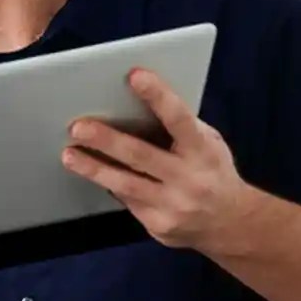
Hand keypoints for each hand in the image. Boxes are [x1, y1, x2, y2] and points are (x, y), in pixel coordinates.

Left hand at [60, 67, 253, 254]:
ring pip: (126, 184)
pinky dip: (107, 184)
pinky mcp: (159, 225)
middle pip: (142, 156)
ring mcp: (174, 205)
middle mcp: (190, 179)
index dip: (158, 96)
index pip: (180, 119)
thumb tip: (135, 102)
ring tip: (68, 155)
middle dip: (107, 140)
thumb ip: (180, 127)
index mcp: (204, 151)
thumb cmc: (212, 171)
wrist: (231, 224)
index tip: (134, 75)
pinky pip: (127, 201)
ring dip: (93, 168)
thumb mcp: (209, 144)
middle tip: (77, 127)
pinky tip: (89, 171)